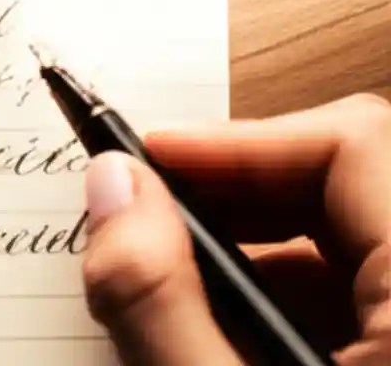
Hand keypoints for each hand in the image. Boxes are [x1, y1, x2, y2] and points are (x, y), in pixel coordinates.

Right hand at [80, 94, 390, 364]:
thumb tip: (115, 188)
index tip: (152, 157)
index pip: (355, 145)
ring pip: (344, 235)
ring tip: (164, 280)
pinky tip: (214, 330)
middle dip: (232, 188)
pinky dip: (276, 292)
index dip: (239, 140)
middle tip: (145, 209)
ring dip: (247, 243)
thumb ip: (161, 299)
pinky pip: (355, 289)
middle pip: (346, 179)